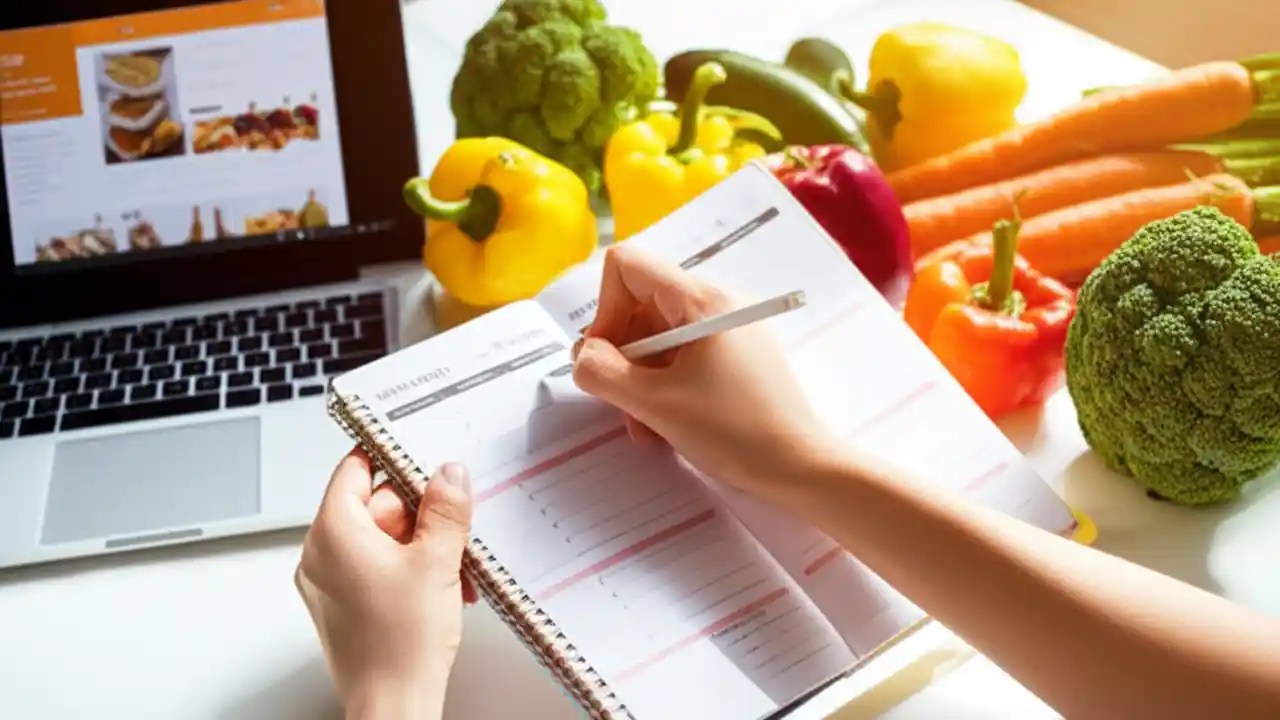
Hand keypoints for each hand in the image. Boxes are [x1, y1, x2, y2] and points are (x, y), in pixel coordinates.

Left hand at [295, 448, 477, 719]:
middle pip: (374, 505)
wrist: (394, 705)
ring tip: (452, 569)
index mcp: (333, 532)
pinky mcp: (343, 605)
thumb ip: (445, 509)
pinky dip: (409, 569)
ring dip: (422, 546)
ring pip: (381, 539)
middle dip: (420, 515)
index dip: (390, 457)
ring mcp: (329, 582)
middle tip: (453, 529)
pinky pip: (377, 567)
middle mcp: (321, 554)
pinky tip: (441, 586)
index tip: (418, 452)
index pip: (354, 468)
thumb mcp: (437, 560)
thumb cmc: (401, 646)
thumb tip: (448, 475)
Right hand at [571, 245, 838, 495]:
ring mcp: (728, 332)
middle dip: (621, 355)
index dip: (604, 310)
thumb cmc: (734, 432)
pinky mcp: (737, 359)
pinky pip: (683, 359)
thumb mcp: (655, 404)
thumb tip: (583, 355)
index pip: (627, 266)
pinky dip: (664, 388)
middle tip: (620, 402)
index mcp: (700, 301)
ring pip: (658, 339)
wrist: (803, 468)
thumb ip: (604, 373)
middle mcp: (716, 305)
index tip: (607, 359)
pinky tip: (665, 427)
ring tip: (645, 427)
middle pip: (640, 306)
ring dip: (639, 381)